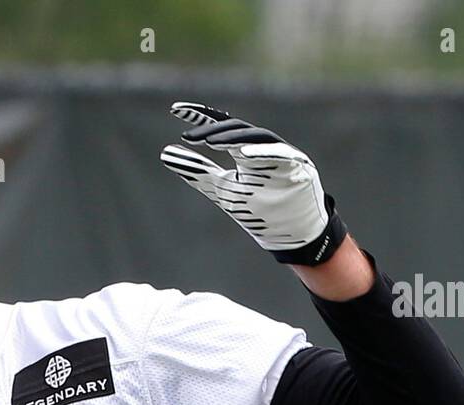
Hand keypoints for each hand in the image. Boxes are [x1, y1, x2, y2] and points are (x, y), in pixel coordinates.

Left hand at [160, 102, 346, 264]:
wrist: (292, 235)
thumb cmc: (259, 211)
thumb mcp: (222, 189)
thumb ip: (197, 171)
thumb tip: (164, 154)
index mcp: (245, 150)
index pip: (221, 127)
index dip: (200, 115)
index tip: (175, 109)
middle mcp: (263, 148)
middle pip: (238, 129)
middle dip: (214, 129)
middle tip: (190, 136)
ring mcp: (283, 155)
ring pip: (259, 137)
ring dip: (235, 139)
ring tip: (211, 142)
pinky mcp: (299, 167)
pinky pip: (282, 155)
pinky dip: (263, 152)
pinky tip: (244, 154)